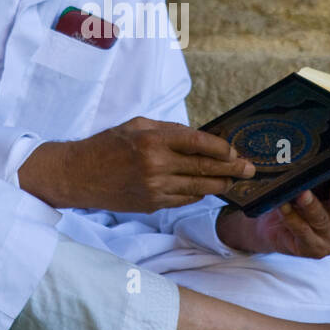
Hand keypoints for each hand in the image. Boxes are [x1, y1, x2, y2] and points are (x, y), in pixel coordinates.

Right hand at [18, 116, 254, 212]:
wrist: (79, 175)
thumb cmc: (108, 145)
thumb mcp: (137, 125)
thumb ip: (169, 130)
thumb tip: (199, 138)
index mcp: (153, 140)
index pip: (198, 143)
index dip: (222, 148)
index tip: (235, 151)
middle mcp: (156, 165)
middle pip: (205, 168)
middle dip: (232, 169)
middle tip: (250, 170)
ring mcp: (155, 188)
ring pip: (198, 188)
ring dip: (219, 185)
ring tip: (233, 181)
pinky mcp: (152, 204)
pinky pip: (184, 199)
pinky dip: (198, 193)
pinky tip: (207, 189)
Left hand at [219, 170, 329, 258]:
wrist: (279, 230)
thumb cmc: (304, 204)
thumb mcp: (317, 190)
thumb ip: (323, 178)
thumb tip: (319, 155)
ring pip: (320, 219)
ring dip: (311, 205)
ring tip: (303, 193)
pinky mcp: (312, 250)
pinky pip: (300, 231)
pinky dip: (291, 217)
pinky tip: (284, 206)